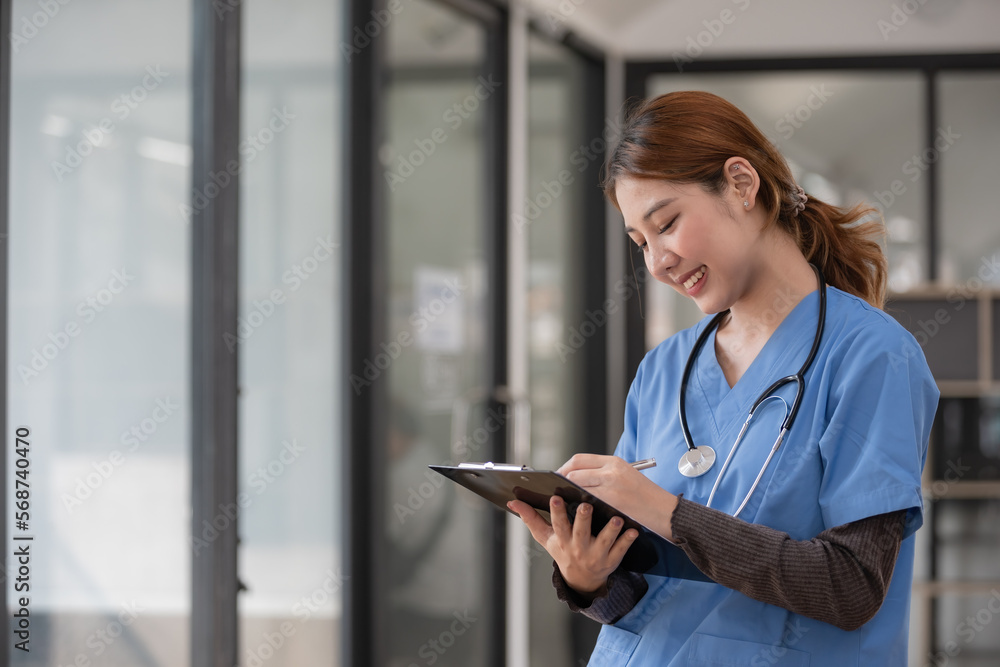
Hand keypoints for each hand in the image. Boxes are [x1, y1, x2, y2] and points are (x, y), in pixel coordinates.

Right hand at [508, 495, 637, 594]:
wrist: (581, 580)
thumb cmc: (563, 551)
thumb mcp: (545, 538)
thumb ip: (531, 519)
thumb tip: (512, 502)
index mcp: (561, 540)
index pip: (557, 525)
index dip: (556, 512)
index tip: (556, 497)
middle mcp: (578, 548)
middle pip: (580, 532)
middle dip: (582, 519)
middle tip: (585, 505)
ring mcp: (595, 555)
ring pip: (603, 541)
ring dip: (610, 530)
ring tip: (616, 518)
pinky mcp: (611, 560)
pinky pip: (621, 550)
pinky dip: (627, 540)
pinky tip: (634, 530)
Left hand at [558, 453, 678, 540]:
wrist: (665, 511)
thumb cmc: (646, 497)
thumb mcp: (626, 476)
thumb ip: (604, 474)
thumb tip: (578, 477)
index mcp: (614, 462)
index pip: (580, 459)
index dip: (565, 468)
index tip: (560, 475)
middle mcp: (611, 470)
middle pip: (574, 468)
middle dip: (562, 477)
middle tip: (557, 487)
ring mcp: (610, 484)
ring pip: (577, 483)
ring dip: (567, 490)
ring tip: (563, 497)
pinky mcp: (611, 500)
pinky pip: (586, 499)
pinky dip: (578, 501)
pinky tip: (575, 507)